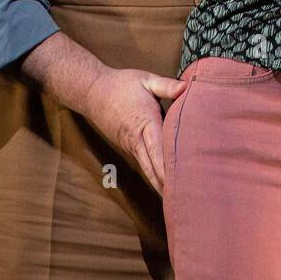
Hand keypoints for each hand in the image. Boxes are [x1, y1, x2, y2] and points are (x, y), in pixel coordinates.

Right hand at [79, 67, 187, 196]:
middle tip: (184, 199)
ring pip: (148, 169)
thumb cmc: (121, 85)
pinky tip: (165, 185)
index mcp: (145, 121)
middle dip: (167, 184)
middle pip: (153, 167)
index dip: (168, 166)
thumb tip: (188, 87)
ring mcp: (131, 145)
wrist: (92, 92)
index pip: (159, 148)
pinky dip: (155, 176)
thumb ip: (167, 85)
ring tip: (178, 200)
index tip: (181, 180)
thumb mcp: (145, 79)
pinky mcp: (128, 147)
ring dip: (161, 184)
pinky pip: (144, 164)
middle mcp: (137, 139)